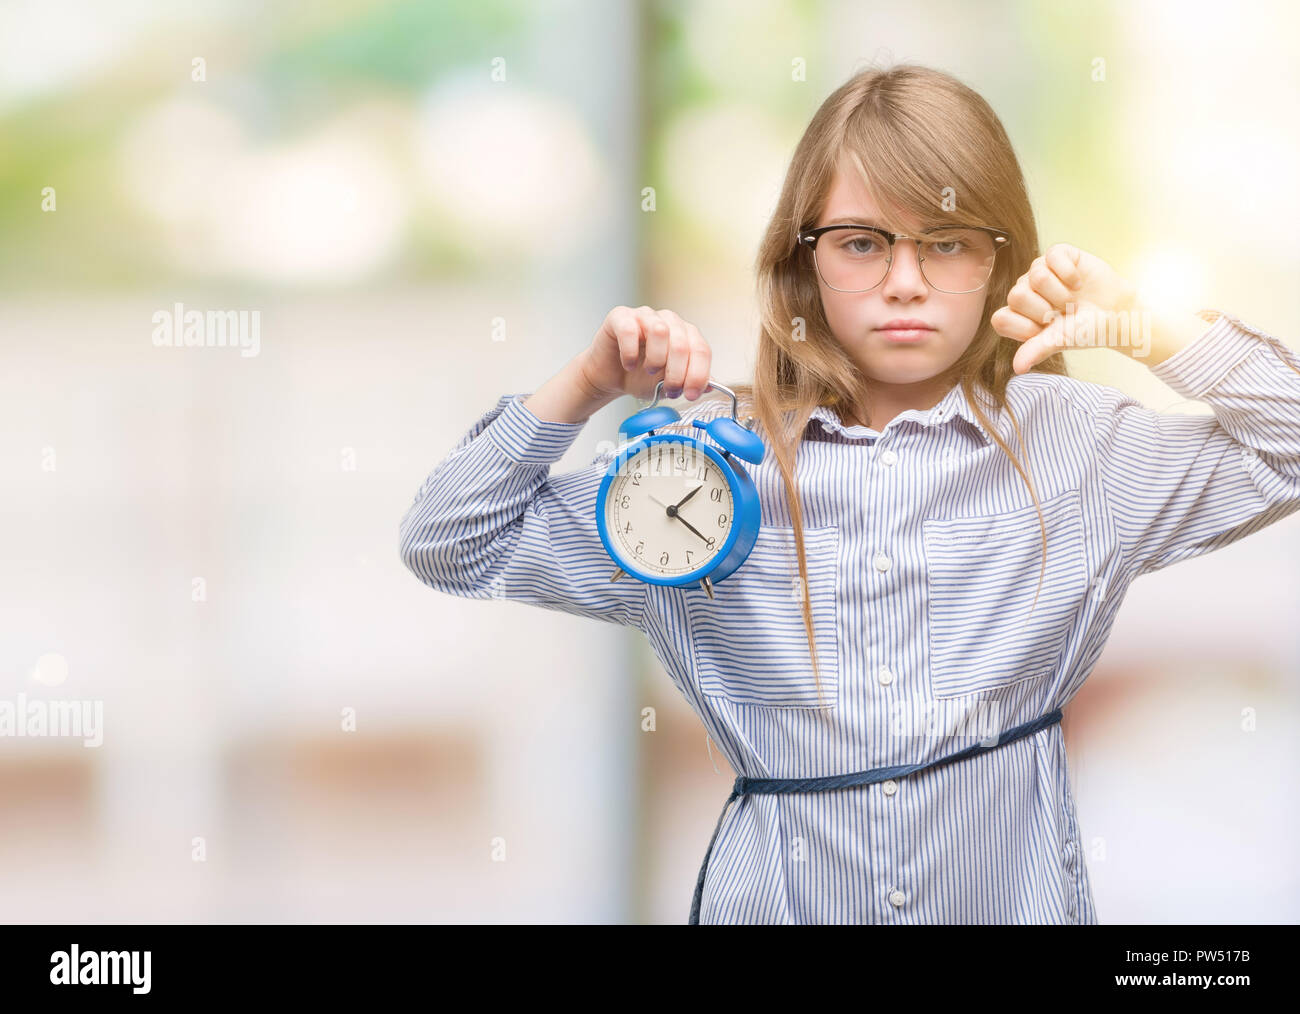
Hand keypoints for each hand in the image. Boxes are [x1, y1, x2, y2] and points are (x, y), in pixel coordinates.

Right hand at [579, 305, 713, 400]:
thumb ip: (690, 382)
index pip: (701, 350)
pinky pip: (629, 330)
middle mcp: (668, 321)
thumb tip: (712, 386)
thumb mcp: (670, 385)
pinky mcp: (620, 317)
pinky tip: (629, 365)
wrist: (609, 378)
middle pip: (683, 342)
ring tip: (649, 371)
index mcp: (685, 335)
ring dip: (656, 358)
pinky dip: (630, 352)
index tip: (692, 395)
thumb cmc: (640, 377)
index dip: (699, 375)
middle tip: (669, 389)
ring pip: (660, 331)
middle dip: (678, 373)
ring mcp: (645, 316)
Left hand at [990, 243, 1139, 373]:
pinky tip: (1078, 282)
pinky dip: (1070, 273)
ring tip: (1072, 298)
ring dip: (1061, 292)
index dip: (1025, 326)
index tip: (1048, 330)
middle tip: (1063, 312)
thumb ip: (1037, 349)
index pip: (1001, 319)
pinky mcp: (1056, 255)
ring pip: (1037, 276)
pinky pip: (1053, 256)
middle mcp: (1023, 292)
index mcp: (1018, 316)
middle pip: (1017, 295)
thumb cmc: (1085, 330)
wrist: (1116, 312)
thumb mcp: (1061, 341)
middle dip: (1047, 308)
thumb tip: (1018, 368)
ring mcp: (1037, 271)